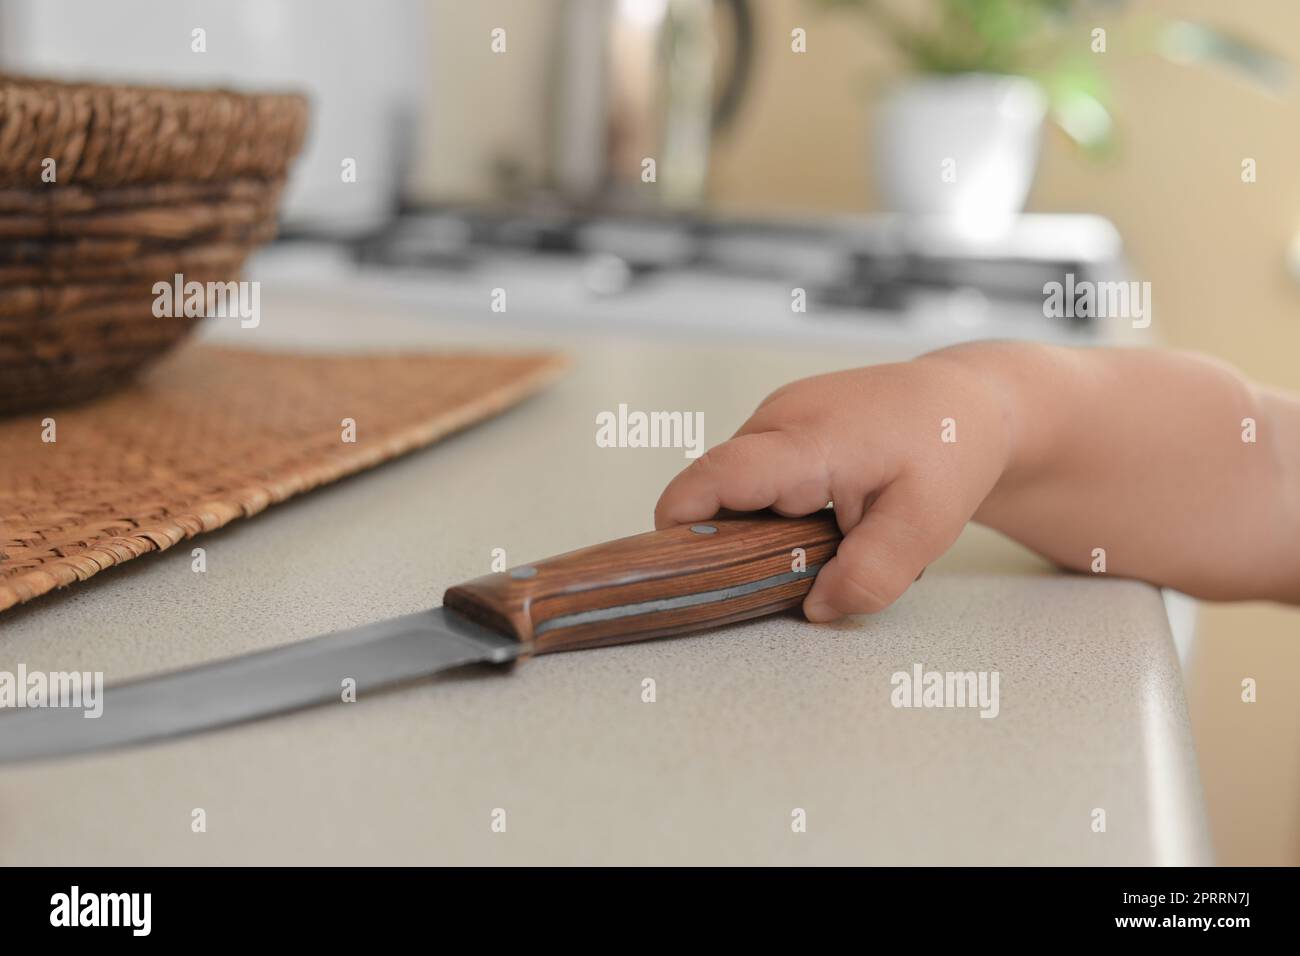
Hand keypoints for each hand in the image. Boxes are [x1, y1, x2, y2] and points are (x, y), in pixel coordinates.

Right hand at [654, 351, 1014, 620]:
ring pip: (737, 482)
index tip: (666, 560)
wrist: (970, 401)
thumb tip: (815, 608)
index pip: (717, 475)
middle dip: (735, 537)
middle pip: (718, 487)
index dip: (682, 518)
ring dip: (763, 521)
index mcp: (809, 440)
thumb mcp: (925, 528)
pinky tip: (826, 510)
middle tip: (790, 569)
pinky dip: (777, 502)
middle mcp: (780, 418)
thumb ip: (869, 577)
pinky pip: (756, 470)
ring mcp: (778, 414)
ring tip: (827, 530)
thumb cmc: (950, 451)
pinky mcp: (783, 421)